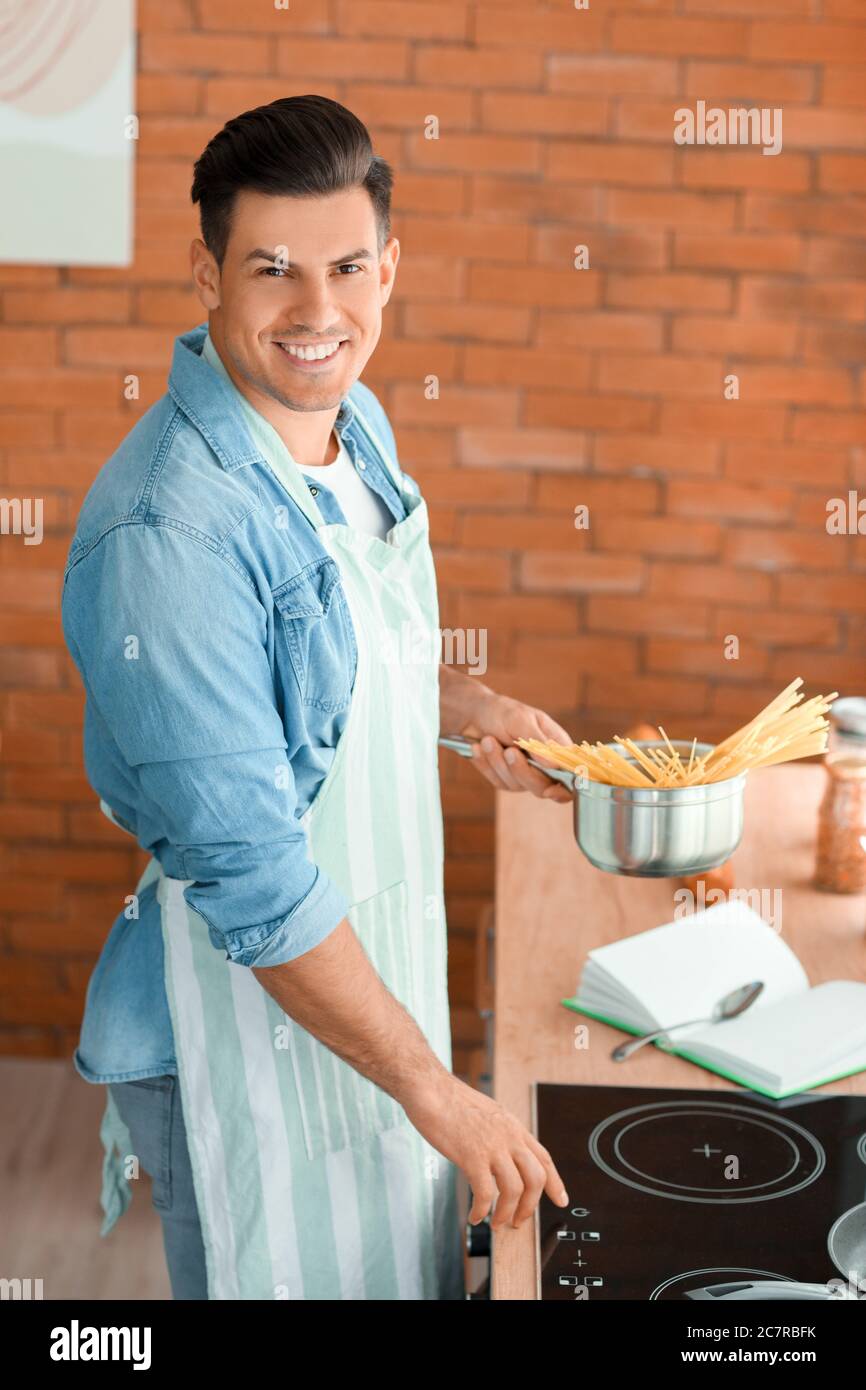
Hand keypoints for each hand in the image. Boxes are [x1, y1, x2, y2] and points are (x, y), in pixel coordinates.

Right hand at [403, 1073, 568, 1229]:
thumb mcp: (489, 1114)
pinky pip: (485, 1193)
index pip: (544, 1158)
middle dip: (530, 1206)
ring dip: (506, 1213)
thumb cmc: (452, 1101)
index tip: (561, 1199)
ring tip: (496, 1223)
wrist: (431, 1089)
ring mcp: (492, 1146)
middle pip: (536, 1178)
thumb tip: (505, 1155)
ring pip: (514, 1189)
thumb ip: (501, 1133)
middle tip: (519, 1220)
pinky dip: (482, 1210)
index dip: (555, 1182)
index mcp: (514, 1127)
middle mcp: (509, 1137)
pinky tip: (475, 1215)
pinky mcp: (472, 1156)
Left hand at [459, 690, 574, 802]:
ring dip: (498, 762)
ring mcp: (525, 774)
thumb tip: (555, 764)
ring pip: (516, 784)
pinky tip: (479, 748)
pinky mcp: (506, 779)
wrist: (474, 715)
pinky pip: (497, 781)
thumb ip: (538, 742)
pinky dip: (486, 764)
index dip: (565, 787)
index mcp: (556, 747)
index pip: (570, 774)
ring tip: (488, 740)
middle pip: (542, 786)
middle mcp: (545, 764)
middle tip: (509, 751)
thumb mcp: (520, 719)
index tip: (552, 789)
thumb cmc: (502, 712)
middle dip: (522, 770)